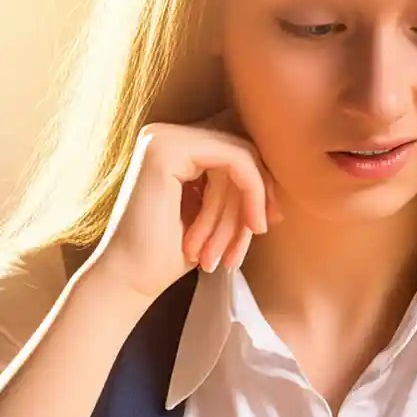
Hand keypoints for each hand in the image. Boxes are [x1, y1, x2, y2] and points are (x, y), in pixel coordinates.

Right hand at [85, 109, 281, 299]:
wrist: (131, 281)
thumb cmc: (169, 254)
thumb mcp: (213, 213)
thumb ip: (234, 187)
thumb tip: (284, 167)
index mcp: (172, 146)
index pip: (232, 152)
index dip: (257, 184)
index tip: (264, 222)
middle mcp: (164, 135)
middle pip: (239, 152)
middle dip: (254, 195)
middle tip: (260, 231)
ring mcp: (162, 138)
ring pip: (240, 157)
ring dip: (246, 205)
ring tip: (239, 243)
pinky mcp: (166, 149)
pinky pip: (235, 160)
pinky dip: (251, 193)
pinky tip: (251, 227)